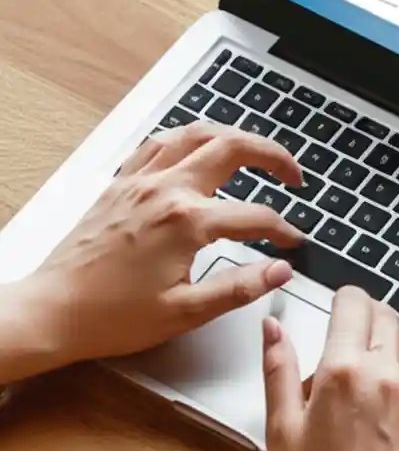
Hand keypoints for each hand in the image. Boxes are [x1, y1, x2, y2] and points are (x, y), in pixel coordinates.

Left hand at [9, 122, 303, 374]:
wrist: (53, 312)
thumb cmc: (111, 316)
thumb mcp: (186, 312)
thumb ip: (240, 287)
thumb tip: (279, 270)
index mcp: (186, 223)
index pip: (255, 216)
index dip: (282, 231)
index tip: (291, 244)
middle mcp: (164, 191)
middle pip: (232, 148)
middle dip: (273, 156)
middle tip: (294, 175)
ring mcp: (139, 182)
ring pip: (195, 134)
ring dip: (233, 136)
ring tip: (255, 151)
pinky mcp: (120, 185)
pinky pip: (157, 144)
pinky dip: (186, 139)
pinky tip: (197, 149)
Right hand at [263, 287, 398, 450]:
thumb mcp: (280, 429)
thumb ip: (278, 369)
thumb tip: (273, 327)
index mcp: (343, 371)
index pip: (354, 304)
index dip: (346, 296)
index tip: (340, 300)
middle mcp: (385, 377)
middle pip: (387, 316)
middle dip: (367, 313)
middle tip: (350, 328)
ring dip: (390, 338)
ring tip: (365, 363)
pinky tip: (381, 401)